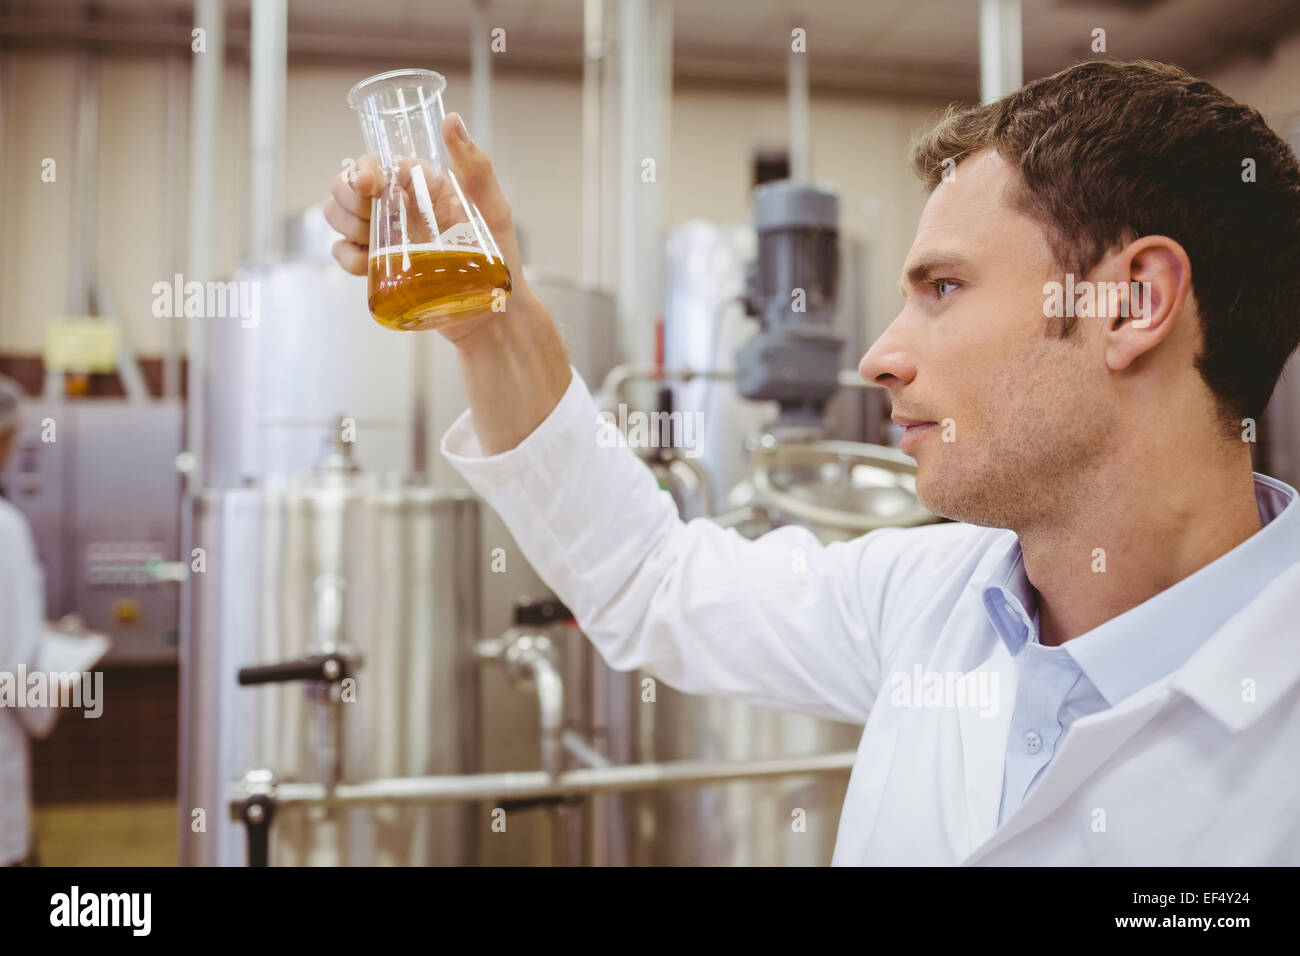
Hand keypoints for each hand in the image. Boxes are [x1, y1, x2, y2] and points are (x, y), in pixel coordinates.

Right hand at [324, 112, 536, 344]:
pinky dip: (348, 257)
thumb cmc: (500, 257)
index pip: (375, 162)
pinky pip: (343, 253)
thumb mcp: (493, 208)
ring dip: (346, 226)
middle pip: (345, 185)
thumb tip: (451, 120)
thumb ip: (475, 165)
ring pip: (337, 215)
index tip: (370, 186)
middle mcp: (398, 204)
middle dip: (348, 200)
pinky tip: (370, 266)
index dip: (362, 169)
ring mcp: (385, 235)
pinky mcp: (379, 265)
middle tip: (374, 222)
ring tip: (377, 244)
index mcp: (421, 182)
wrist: (494, 312)